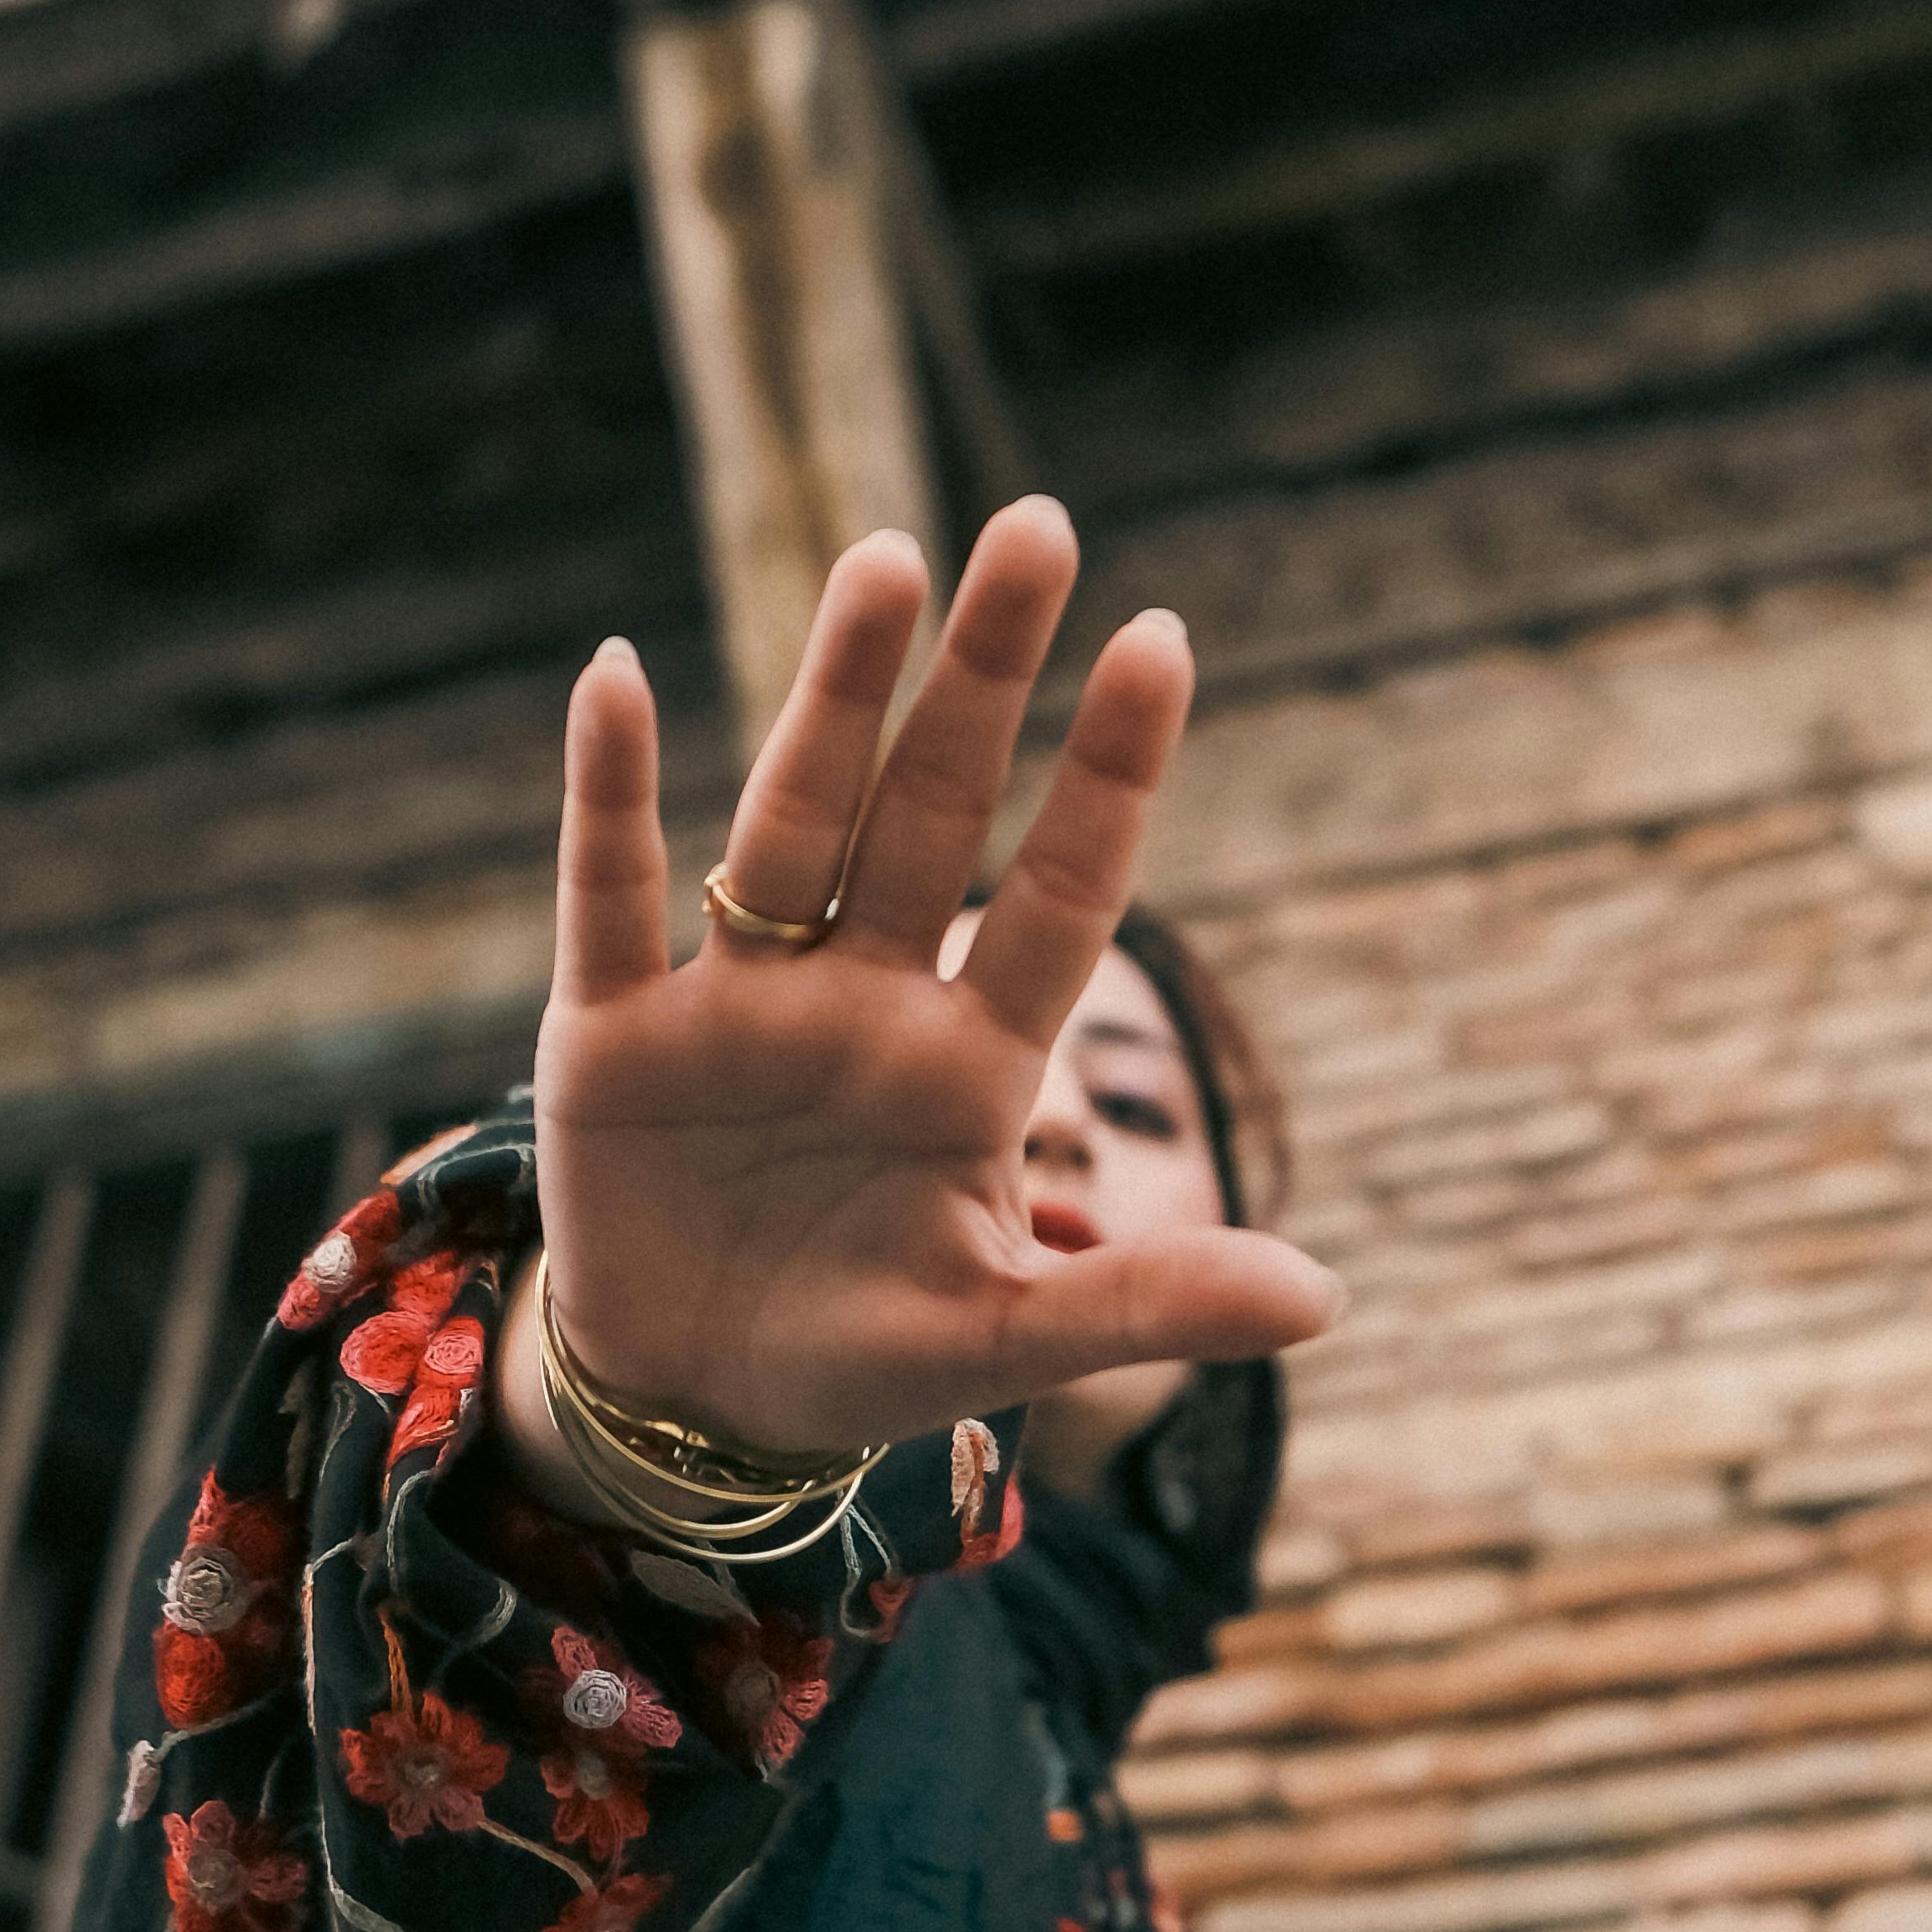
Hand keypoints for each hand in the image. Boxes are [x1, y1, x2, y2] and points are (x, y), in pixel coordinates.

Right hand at [521, 496, 1339, 1466]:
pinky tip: (613, 677)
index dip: (1108, 774)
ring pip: (795, 819)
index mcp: (971, 1062)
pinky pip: (610, 895)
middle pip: (932, 808)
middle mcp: (863, 999)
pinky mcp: (613, 1037)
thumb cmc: (859, 1357)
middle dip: (983, 674)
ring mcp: (738, 1005)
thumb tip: (1324, 1301)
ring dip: (835, 693)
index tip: (1163, 639)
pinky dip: (607, 794)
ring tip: (889, 557)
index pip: (1062, 894)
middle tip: (1039, 525)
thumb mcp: (999, 1342)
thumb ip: (1144, 1307)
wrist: (695, 1405)